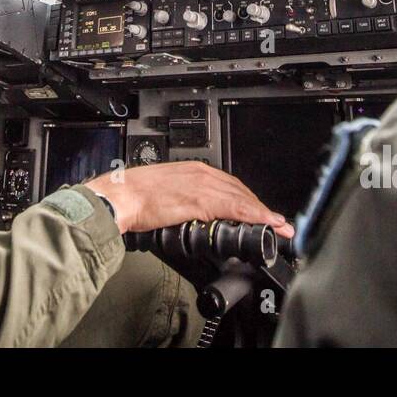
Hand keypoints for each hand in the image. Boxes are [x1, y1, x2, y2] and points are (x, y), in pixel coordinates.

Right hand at [82, 162, 293, 238]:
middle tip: (277, 222)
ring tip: (278, 226)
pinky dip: (253, 215)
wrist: (119, 196)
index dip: (248, 200)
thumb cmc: (134, 196)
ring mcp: (201, 185)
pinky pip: (234, 207)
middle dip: (260, 207)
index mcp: (192, 171)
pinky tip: (264, 223)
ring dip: (262, 213)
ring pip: (241, 198)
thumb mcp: (165, 192)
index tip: (261, 212)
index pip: (229, 185)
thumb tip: (193, 217)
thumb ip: (183, 200)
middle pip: (240, 191)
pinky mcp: (198, 200)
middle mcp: (200, 173)